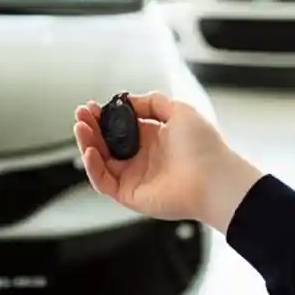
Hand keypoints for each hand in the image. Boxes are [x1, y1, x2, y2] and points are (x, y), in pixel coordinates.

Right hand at [73, 91, 264, 234]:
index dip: (104, 116)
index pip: (119, 127)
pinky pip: (104, 181)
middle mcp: (141, 158)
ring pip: (100, 161)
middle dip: (90, 127)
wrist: (214, 177)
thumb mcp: (179, 110)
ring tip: (80, 127)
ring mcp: (135, 176)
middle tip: (81, 114)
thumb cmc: (204, 147)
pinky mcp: (130, 194)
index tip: (92, 106)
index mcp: (153, 138)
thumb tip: (129, 100)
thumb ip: (153, 102)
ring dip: (87, 143)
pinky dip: (92, 167)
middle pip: (105, 143)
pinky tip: (90, 150)